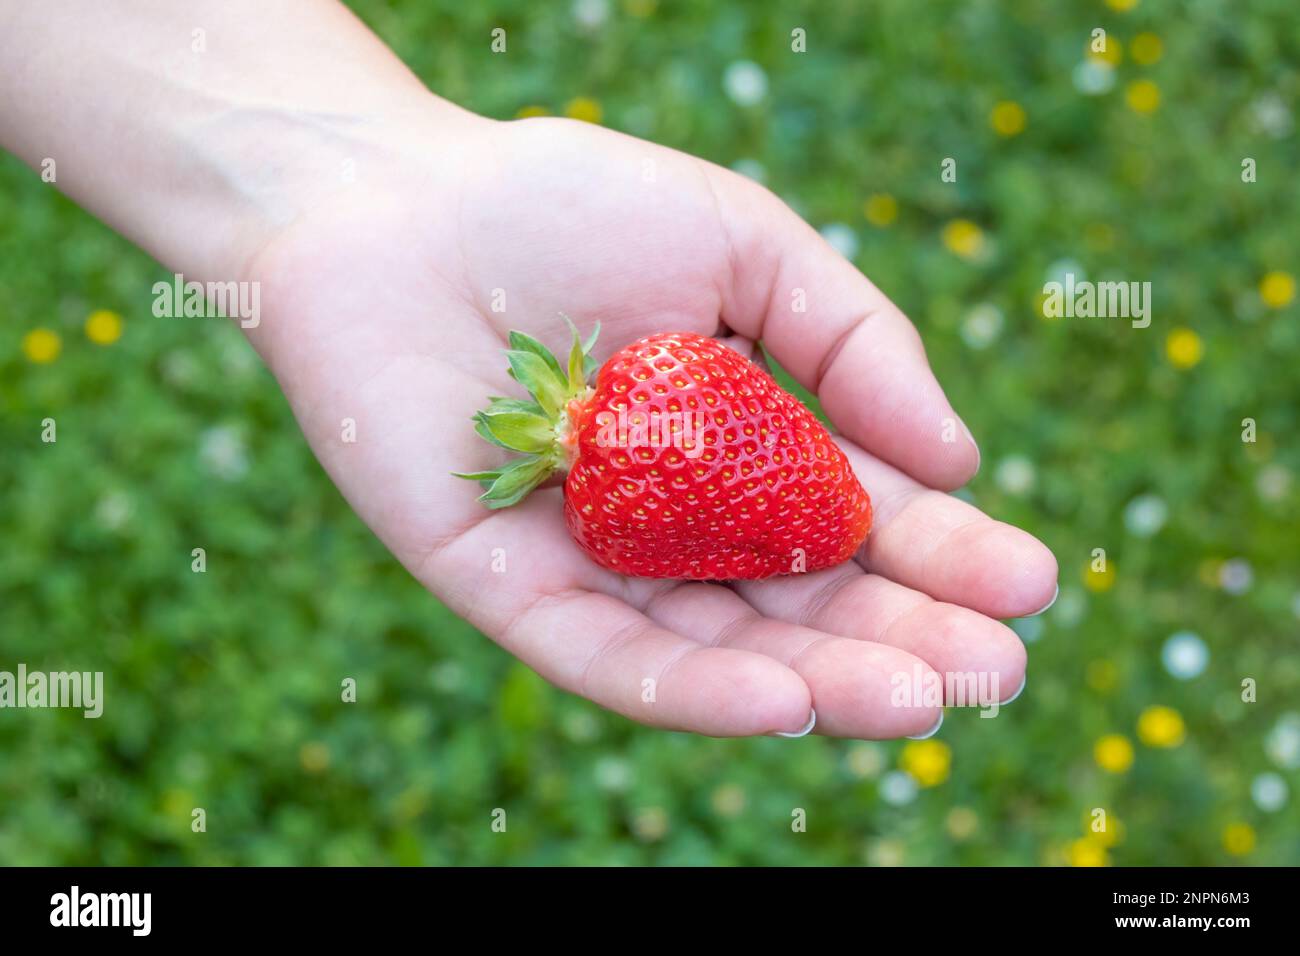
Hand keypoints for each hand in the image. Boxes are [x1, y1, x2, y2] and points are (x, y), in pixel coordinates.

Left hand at [244, 113, 1057, 738]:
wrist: (390, 199)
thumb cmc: (565, 206)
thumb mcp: (745, 244)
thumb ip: (854, 342)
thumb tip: (961, 461)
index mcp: (741, 444)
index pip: (857, 518)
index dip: (943, 555)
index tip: (1029, 583)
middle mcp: (676, 519)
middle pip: (798, 603)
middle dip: (900, 637)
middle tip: (997, 670)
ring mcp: (593, 560)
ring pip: (716, 647)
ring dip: (819, 682)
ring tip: (921, 699)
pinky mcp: (504, 585)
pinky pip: (603, 655)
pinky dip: (691, 685)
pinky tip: (781, 701)